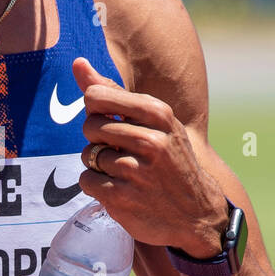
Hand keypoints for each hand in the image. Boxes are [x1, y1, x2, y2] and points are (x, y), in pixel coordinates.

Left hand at [72, 56, 228, 257]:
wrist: (198, 213)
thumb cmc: (170, 160)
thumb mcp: (155, 122)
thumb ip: (113, 93)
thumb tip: (77, 62)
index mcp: (158, 114)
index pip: (97, 97)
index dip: (96, 111)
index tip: (112, 122)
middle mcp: (150, 141)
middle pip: (90, 126)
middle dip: (97, 138)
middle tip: (120, 151)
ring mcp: (136, 172)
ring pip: (88, 155)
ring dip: (98, 165)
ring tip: (124, 172)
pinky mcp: (122, 198)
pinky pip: (87, 180)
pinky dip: (96, 185)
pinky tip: (119, 188)